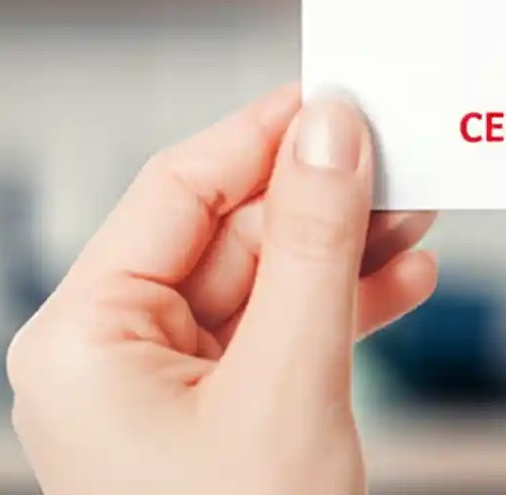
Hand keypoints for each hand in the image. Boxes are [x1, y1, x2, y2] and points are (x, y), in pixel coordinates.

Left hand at [6, 85, 437, 494]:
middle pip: (231, 232)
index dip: (263, 134)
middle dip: (324, 199)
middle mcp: (117, 351)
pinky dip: (346, 305)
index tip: (337, 96)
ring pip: (266, 279)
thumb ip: (311, 246)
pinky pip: (284, 330)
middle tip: (399, 157)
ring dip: (346, 248)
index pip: (177, 191)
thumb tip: (330, 132)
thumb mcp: (288, 380)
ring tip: (419, 216)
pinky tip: (405, 280)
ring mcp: (171, 384)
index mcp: (86, 336)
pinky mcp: (222, 410)